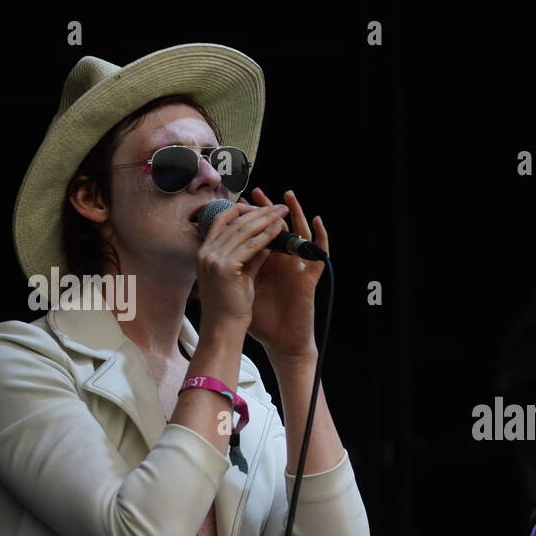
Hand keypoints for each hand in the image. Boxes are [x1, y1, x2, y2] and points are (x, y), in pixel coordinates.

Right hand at [194, 200, 290, 326]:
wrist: (223, 328)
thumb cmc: (231, 306)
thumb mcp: (239, 275)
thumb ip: (249, 256)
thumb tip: (266, 241)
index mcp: (204, 252)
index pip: (221, 221)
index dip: (241, 210)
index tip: (260, 207)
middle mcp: (205, 252)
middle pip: (234, 222)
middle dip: (258, 211)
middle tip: (278, 206)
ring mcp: (213, 259)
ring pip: (243, 230)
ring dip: (265, 219)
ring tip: (282, 212)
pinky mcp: (225, 267)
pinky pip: (251, 245)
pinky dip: (267, 235)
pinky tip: (279, 230)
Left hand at [242, 188, 328, 360]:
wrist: (280, 343)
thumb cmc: (262, 322)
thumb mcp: (244, 291)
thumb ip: (238, 271)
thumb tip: (214, 256)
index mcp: (264, 267)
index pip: (256, 237)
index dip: (247, 220)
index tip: (236, 204)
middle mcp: (281, 265)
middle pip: (276, 231)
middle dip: (265, 212)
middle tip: (258, 192)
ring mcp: (296, 270)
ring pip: (299, 237)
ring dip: (296, 215)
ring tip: (287, 197)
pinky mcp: (308, 279)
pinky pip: (318, 256)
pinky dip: (321, 238)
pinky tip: (317, 221)